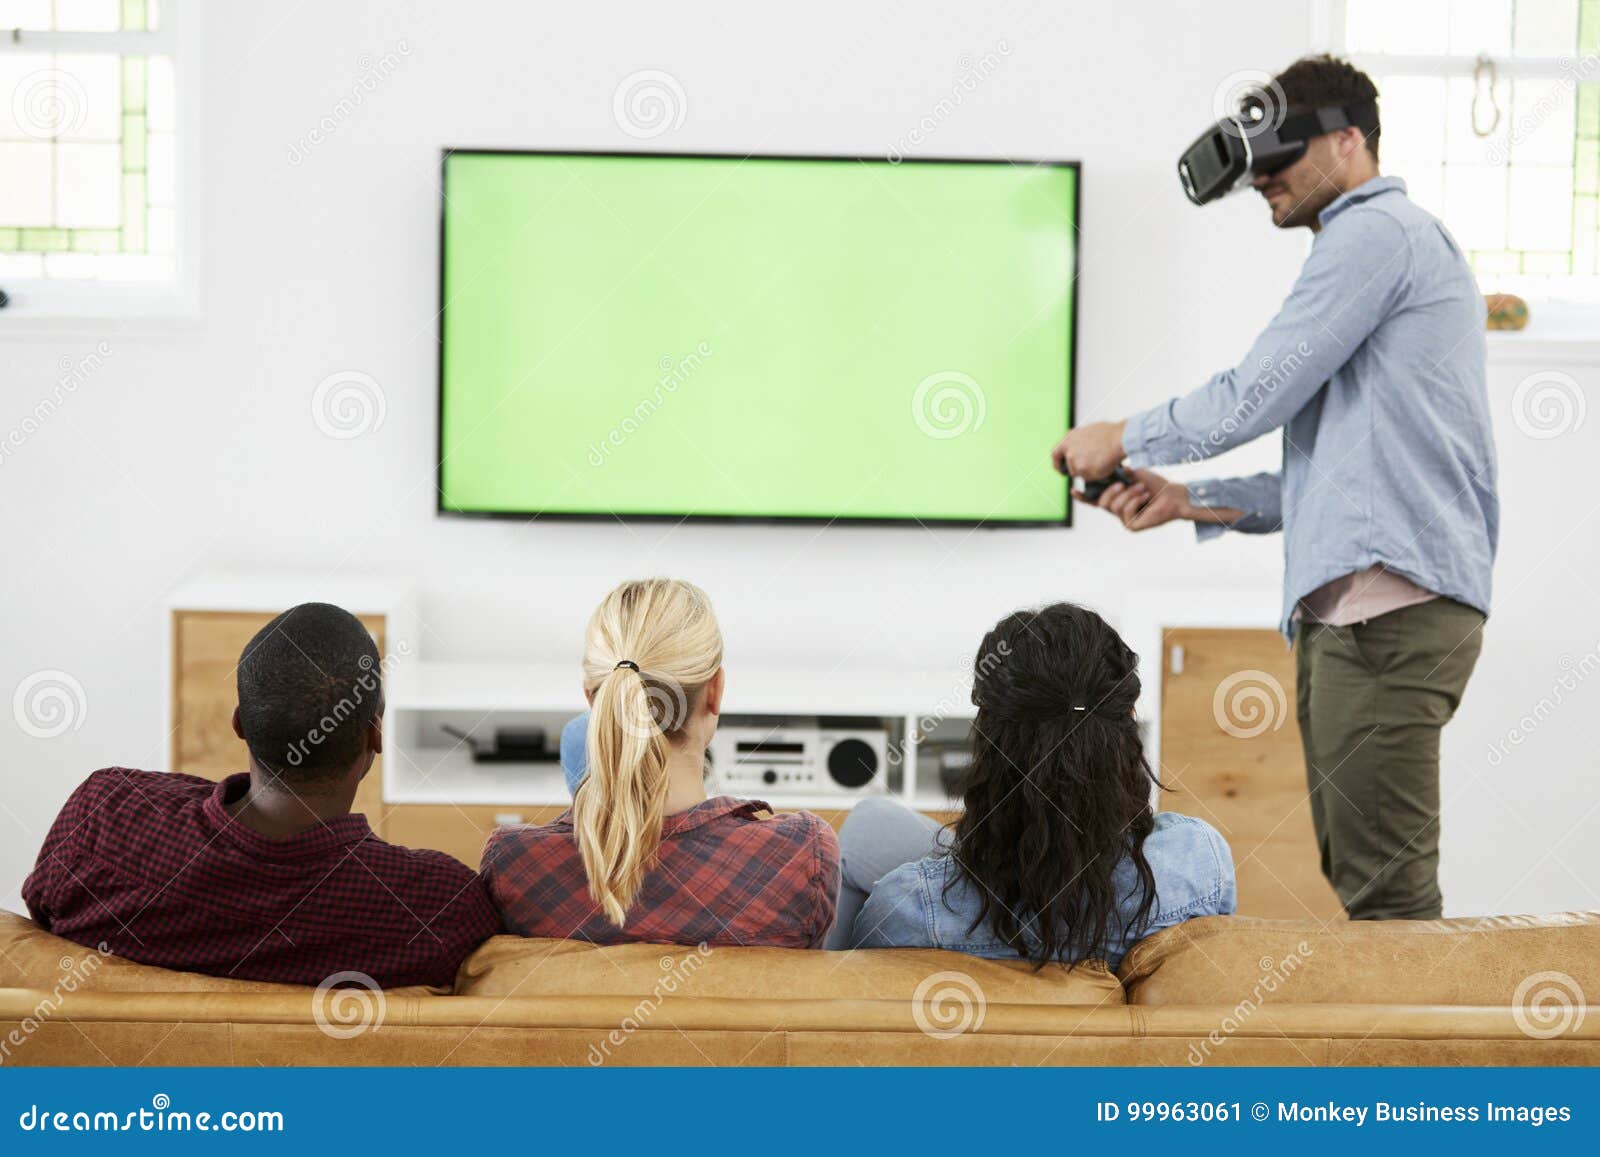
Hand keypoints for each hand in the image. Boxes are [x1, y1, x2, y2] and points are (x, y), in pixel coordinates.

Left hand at [1050, 420, 1125, 480]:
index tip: (1062, 469)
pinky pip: (1089, 478)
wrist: (1120, 438)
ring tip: (1101, 462)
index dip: (1058, 463)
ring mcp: (1075, 461)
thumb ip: (1078, 440)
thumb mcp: (1087, 431)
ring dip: (1088, 472)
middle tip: (1084, 472)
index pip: (1055, 454)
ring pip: (1080, 474)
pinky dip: (1096, 476)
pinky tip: (1104, 466)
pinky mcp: (1083, 470)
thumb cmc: (1110, 433)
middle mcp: (1069, 451)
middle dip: (1076, 471)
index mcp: (1068, 439)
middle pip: (1069, 467)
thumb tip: (1077, 445)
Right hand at [1073, 468, 1192, 531]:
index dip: (1084, 497)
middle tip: (1123, 483)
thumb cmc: (1156, 485)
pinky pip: (1125, 512)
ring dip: (1128, 494)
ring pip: (1114, 506)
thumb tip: (1106, 471)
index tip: (1073, 491)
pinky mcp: (1132, 526)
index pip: (1096, 500)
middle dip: (1111, 491)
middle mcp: (1118, 511)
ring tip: (1142, 488)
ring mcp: (1125, 519)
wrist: (1174, 496)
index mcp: (1117, 499)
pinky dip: (1135, 501)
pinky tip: (1145, 497)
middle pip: (1101, 503)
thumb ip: (1118, 475)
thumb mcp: (1134, 475)